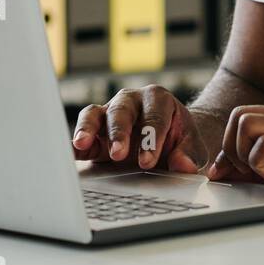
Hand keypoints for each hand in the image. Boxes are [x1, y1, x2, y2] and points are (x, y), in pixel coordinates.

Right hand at [72, 85, 207, 172]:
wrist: (168, 140)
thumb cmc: (179, 139)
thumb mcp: (192, 145)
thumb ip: (190, 154)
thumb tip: (183, 165)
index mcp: (158, 99)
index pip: (153, 116)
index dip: (150, 138)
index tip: (148, 160)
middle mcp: (131, 101)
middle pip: (121, 110)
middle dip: (119, 132)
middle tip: (118, 154)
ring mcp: (109, 113)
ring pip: (94, 114)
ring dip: (89, 129)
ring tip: (82, 144)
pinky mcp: (94, 129)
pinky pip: (81, 130)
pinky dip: (75, 141)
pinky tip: (71, 153)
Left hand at [207, 101, 263, 209]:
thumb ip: (255, 161)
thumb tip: (216, 169)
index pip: (246, 116)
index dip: (232, 144)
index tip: (233, 169)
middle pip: (240, 114)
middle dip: (232, 146)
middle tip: (247, 171)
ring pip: (245, 123)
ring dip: (243, 152)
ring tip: (261, 171)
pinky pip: (262, 144)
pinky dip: (258, 163)